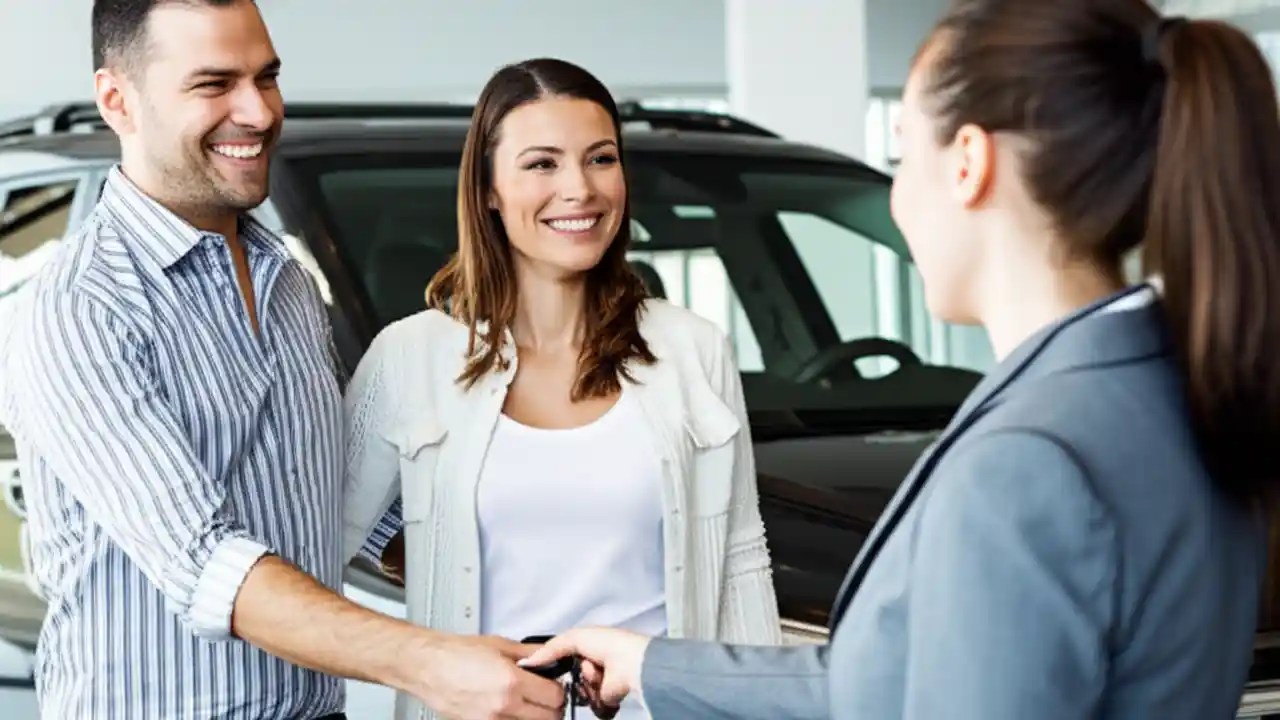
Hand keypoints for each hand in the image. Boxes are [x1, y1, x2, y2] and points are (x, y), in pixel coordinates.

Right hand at [401, 633, 564, 719]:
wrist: (427, 666)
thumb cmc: (455, 653)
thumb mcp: (500, 645)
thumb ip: (530, 653)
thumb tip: (549, 655)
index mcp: (511, 682)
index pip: (555, 696)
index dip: (559, 690)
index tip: (555, 685)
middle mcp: (503, 706)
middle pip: (549, 718)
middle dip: (552, 706)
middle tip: (545, 695)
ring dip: (535, 716)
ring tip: (527, 701)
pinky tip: (511, 709)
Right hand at [518, 628, 650, 711]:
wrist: (630, 663)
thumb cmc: (608, 644)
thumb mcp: (573, 637)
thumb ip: (550, 648)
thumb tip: (527, 662)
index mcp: (589, 650)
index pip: (565, 662)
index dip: (558, 665)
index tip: (551, 667)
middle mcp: (596, 668)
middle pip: (571, 680)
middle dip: (576, 676)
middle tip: (587, 667)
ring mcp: (602, 685)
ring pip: (580, 694)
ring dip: (587, 685)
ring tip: (598, 676)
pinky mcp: (608, 701)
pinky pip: (593, 706)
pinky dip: (596, 698)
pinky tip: (603, 687)